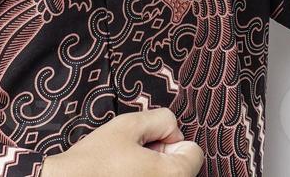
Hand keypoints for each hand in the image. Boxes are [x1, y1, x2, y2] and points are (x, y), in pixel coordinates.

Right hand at [40, 107, 202, 176]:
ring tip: (125, 168)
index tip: (149, 143)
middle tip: (133, 155)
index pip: (194, 151)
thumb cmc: (95, 160)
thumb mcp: (128, 125)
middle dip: (162, 155)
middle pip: (182, 166)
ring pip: (166, 176)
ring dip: (152, 169)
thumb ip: (161, 119)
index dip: (170, 139)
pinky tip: (122, 176)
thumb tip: (173, 131)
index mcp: (173, 175)